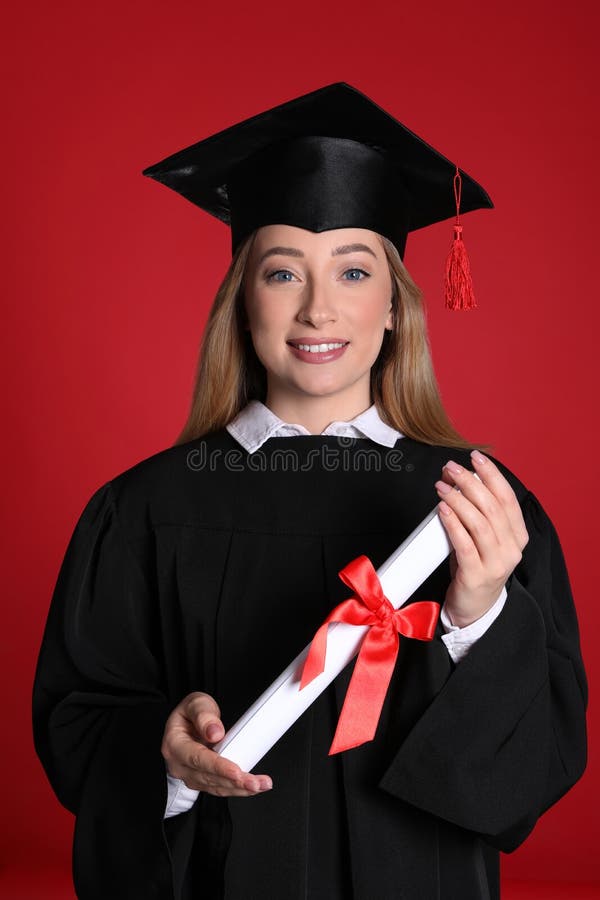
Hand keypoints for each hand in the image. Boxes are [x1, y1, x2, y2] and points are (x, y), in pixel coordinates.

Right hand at [161, 692, 272, 796]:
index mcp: (174, 745)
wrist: (187, 721)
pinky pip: (220, 787)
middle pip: (209, 778)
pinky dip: (238, 788)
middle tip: (256, 783)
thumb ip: (204, 715)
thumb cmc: (191, 712)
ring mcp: (190, 775)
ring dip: (240, 789)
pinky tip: (253, 786)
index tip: (236, 772)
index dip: (218, 767)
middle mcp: (180, 765)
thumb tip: (215, 733)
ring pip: (217, 787)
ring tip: (261, 785)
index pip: (198, 759)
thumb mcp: (195, 704)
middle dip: (235, 782)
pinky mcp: (201, 780)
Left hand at [435, 450, 528, 627]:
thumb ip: (475, 512)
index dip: (492, 475)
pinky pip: (465, 544)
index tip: (476, 457)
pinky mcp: (477, 576)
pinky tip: (442, 509)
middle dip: (470, 482)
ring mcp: (497, 564)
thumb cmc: (475, 567)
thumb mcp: (482, 538)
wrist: (474, 608)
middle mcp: (512, 549)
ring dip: (459, 499)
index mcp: (518, 536)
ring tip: (441, 486)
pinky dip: (453, 523)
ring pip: (480, 523)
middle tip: (450, 468)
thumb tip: (453, 479)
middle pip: (492, 507)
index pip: (507, 498)